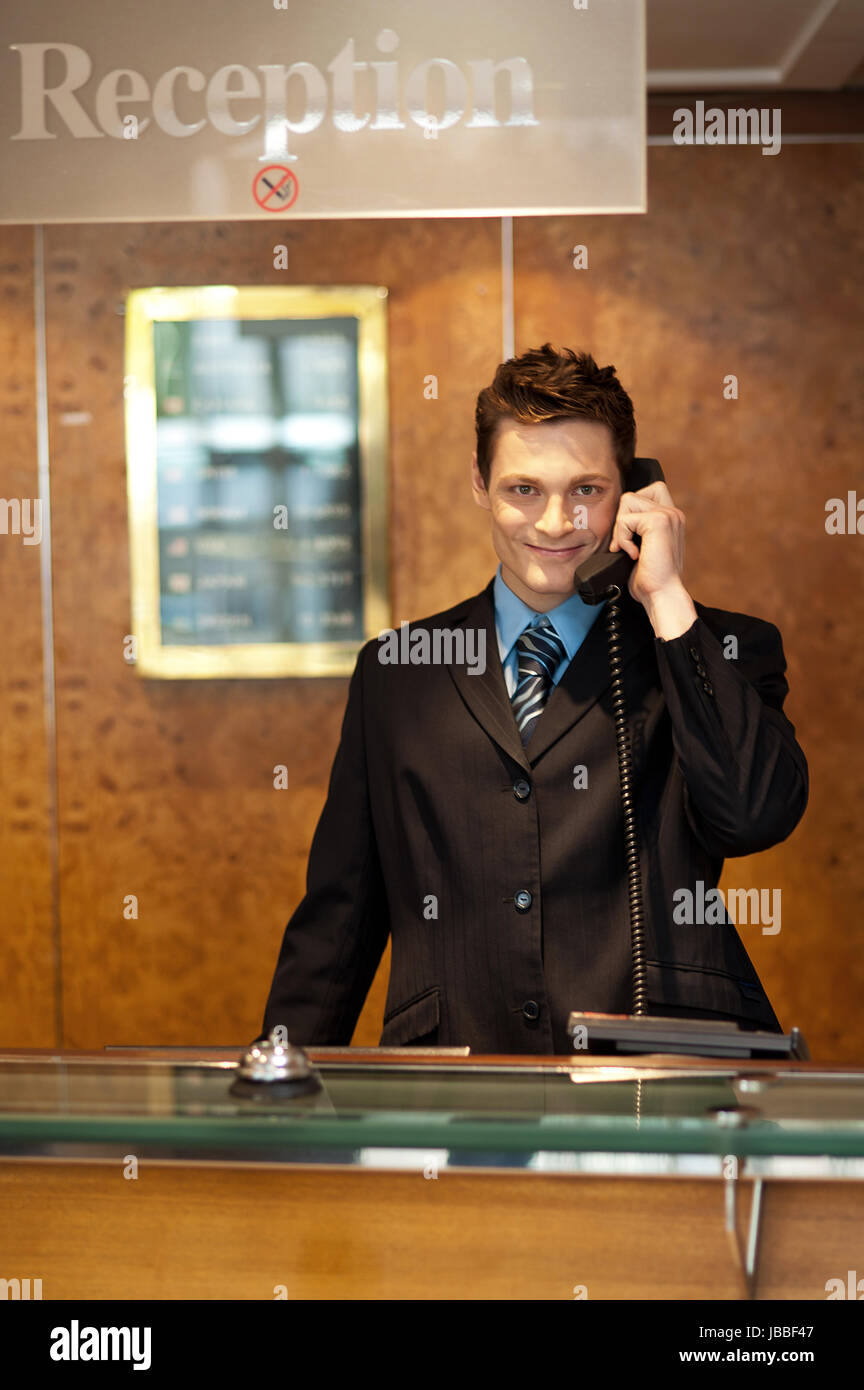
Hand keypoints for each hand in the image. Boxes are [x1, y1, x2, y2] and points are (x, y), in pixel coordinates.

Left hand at [609, 480, 696, 637]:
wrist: (661, 594)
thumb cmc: (650, 579)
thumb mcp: (642, 548)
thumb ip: (637, 529)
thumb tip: (617, 521)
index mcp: (671, 518)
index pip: (648, 490)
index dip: (631, 510)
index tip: (629, 537)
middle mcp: (673, 512)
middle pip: (632, 494)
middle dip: (621, 517)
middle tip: (624, 543)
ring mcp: (667, 514)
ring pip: (627, 501)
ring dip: (620, 528)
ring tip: (628, 549)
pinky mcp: (658, 521)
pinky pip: (625, 519)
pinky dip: (622, 538)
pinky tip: (633, 555)